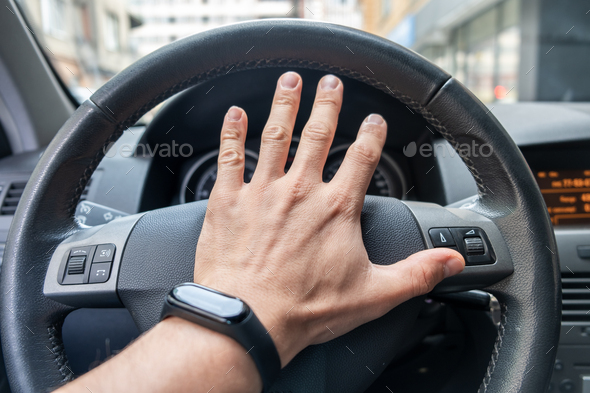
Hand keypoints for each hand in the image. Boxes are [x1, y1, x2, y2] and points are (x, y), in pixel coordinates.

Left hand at [194, 72, 464, 366]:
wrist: (248, 319)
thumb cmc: (304, 309)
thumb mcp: (373, 295)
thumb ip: (416, 273)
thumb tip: (452, 261)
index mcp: (336, 208)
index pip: (362, 158)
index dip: (372, 134)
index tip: (374, 119)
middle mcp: (300, 190)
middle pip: (319, 134)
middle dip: (328, 104)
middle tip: (332, 82)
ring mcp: (263, 191)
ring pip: (277, 135)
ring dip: (285, 105)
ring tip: (290, 81)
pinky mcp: (228, 201)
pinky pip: (230, 157)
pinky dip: (232, 133)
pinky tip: (235, 114)